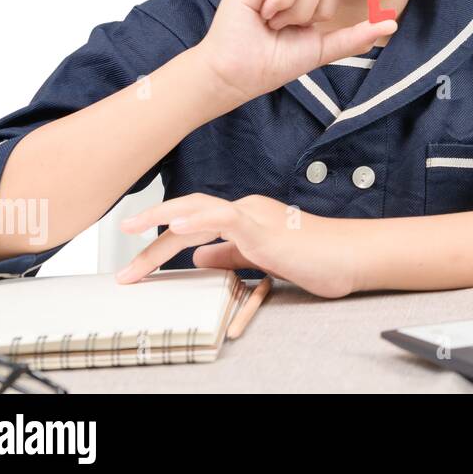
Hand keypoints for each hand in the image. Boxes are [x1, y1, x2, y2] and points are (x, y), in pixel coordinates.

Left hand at [116, 193, 357, 298]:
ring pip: (198, 211)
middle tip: (124, 262)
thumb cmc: (316, 259)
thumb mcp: (261, 261)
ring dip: (161, 222)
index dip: (161, 244)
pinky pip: (223, 218)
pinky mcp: (262, 227)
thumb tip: (199, 255)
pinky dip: (195, 221)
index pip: (195, 224)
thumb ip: (230, 256)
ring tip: (132, 230)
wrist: (348, 257)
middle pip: (188, 215)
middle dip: (150, 232)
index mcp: (245, 217)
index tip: (136, 264)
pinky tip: (174, 228)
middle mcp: (245, 209)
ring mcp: (254, 215)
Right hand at [192, 0, 397, 106]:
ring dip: (299, 13)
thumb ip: (354, 36)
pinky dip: (282, 5)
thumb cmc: (273, 63)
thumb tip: (389, 24)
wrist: (239, 76)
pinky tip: (263, 17)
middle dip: (321, 8)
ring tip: (274, 25)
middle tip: (294, 26)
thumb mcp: (322, 49)